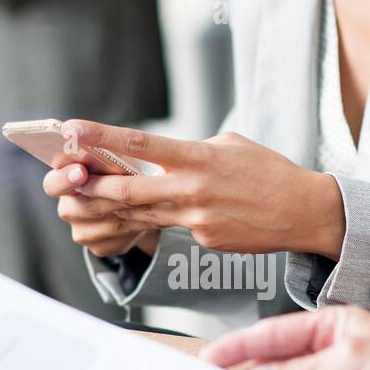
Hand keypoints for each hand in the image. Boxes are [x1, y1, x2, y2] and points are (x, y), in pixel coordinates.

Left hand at [51, 120, 346, 257]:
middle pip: (128, 192)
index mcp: (198, 158)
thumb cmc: (267, 171)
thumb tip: (165, 155)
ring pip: (142, 215)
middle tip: (66, 180)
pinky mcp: (204, 240)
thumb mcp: (230, 145)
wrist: (302, 212)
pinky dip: (166, 219)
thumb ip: (193, 149)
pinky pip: (174, 228)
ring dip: (113, 209)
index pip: (140, 146)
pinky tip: (174, 213)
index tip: (72, 129)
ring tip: (89, 200)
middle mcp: (193, 190)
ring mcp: (197, 220)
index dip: (102, 137)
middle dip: (92, 187)